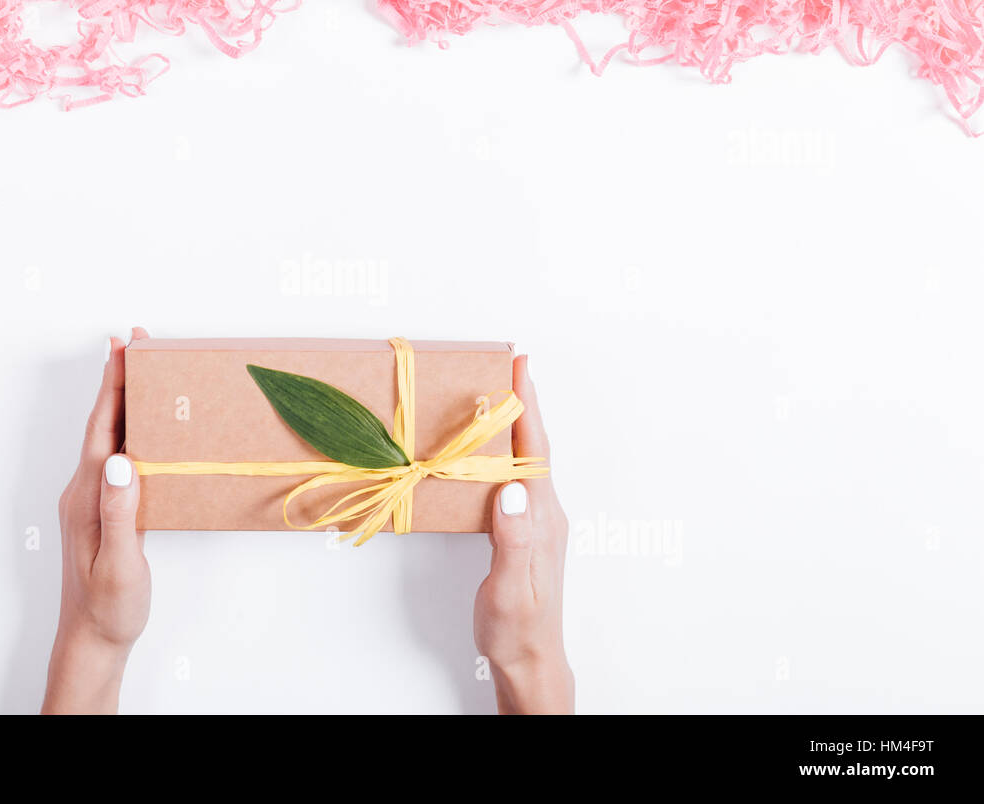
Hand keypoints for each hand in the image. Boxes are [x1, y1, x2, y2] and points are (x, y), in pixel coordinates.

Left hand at [41, 328, 150, 713]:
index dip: (114, 384)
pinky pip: (120, 456)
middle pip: (105, 422)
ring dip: (126, 400)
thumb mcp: (120, 562)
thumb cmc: (109, 607)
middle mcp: (87, 489)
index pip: (104, 428)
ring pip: (112, 436)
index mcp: (89, 495)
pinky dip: (133, 430)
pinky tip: (146, 426)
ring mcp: (94, 498)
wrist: (92, 640)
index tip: (123, 346)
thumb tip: (122, 460)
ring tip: (142, 369)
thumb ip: (120, 511)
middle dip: (120, 378)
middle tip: (136, 341)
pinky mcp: (106, 509)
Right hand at [473, 355, 573, 713]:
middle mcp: (543, 513)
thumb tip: (510, 490)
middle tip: (506, 366)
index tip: (520, 367)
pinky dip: (500, 454)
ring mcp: (534, 522)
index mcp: (541, 518)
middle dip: (521, 403)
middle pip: (532, 446)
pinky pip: (512, 479)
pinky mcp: (521, 532)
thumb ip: (513, 539)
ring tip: (494, 396)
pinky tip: (484, 451)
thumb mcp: (511, 587)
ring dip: (511, 426)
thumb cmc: (517, 628)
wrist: (529, 660)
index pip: (535, 451)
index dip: (527, 407)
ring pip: (522, 461)